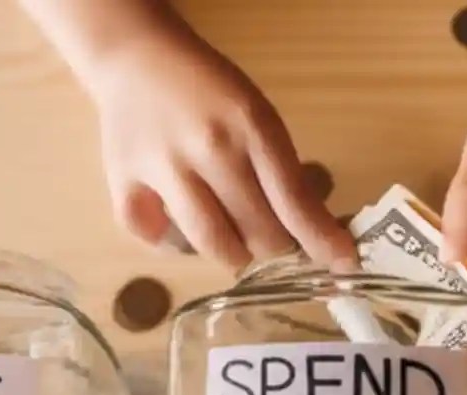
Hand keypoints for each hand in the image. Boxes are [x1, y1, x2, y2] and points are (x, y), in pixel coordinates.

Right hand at [87, 20, 353, 270]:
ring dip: (234, 253)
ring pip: (211, 244)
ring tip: (236, 240)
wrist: (135, 59)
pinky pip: (157, 240)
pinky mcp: (124, 184)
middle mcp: (209, 149)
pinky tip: (181, 226)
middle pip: (257, 231)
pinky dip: (172, 245)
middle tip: (273, 238)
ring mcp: (163, 169)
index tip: (342, 263)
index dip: (321, 240)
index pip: (294, 201)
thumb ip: (281, 170)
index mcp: (251, 127)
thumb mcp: (257, 116)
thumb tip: (313, 232)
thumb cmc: (209, 91)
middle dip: (274, 246)